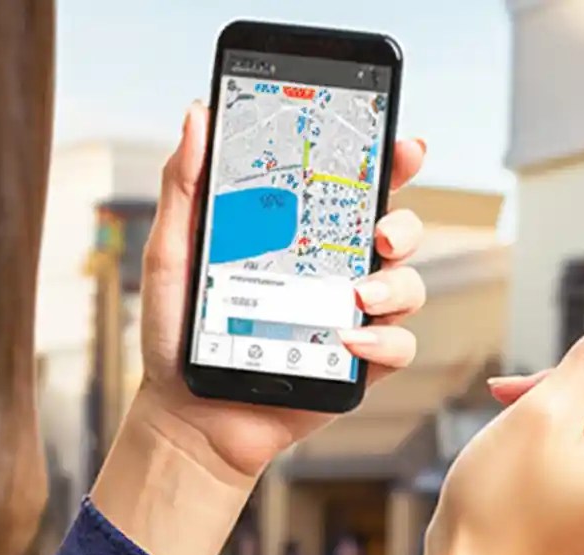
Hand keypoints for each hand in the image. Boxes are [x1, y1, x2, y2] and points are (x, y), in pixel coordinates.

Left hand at [136, 102, 429, 480]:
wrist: (188, 413)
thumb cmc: (181, 333)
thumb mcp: (174, 250)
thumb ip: (186, 184)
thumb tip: (198, 113)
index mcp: (303, 236)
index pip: (358, 189)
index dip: (390, 162)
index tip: (402, 147)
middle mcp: (337, 271)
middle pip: (400, 232)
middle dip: (405, 224)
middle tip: (381, 233)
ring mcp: (354, 317)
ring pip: (410, 286)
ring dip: (396, 285)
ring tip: (358, 295)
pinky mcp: (361, 366)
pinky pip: (400, 346)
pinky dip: (385, 342)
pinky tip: (350, 342)